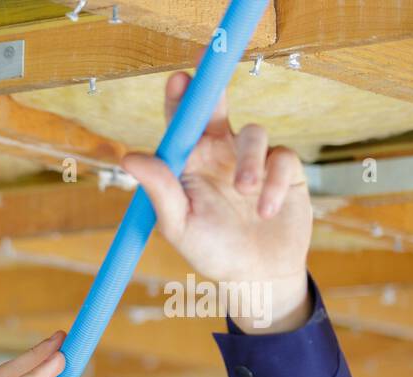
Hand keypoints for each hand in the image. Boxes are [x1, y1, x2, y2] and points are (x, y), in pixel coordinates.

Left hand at [119, 70, 313, 330]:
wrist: (257, 276)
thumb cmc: (211, 251)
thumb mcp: (179, 225)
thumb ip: (160, 189)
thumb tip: (128, 157)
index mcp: (189, 165)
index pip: (180, 125)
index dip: (179, 99)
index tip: (177, 79)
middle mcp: (219, 155)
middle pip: (216, 110)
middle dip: (214, 88)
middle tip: (211, 65)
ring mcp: (253, 159)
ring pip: (254, 133)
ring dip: (249, 160)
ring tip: (245, 191)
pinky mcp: (284, 169)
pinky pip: (282, 157)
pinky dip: (273, 182)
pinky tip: (266, 210)